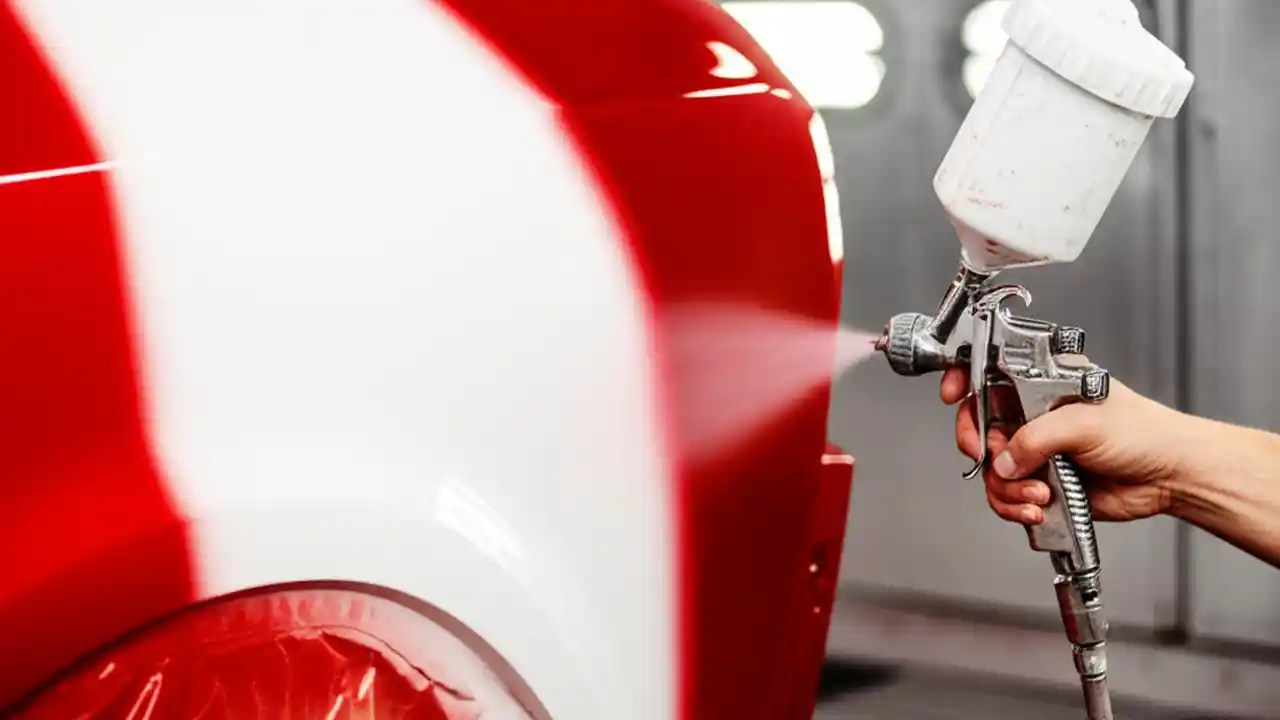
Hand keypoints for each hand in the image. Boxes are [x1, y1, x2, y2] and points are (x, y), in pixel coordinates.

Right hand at [940, 369, 1198, 525]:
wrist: (1170, 476)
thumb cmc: (1144, 433)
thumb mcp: (1084, 423)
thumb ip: (1035, 439)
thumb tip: (1003, 461)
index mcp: (1041, 384)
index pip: (990, 371)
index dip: (963, 378)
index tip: (953, 394)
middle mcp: (1033, 415)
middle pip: (978, 426)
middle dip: (979, 448)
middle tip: (990, 459)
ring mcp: (1035, 450)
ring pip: (990, 469)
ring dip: (1007, 488)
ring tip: (1037, 494)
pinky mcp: (1041, 482)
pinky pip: (1007, 496)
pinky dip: (1015, 507)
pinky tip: (1038, 508)